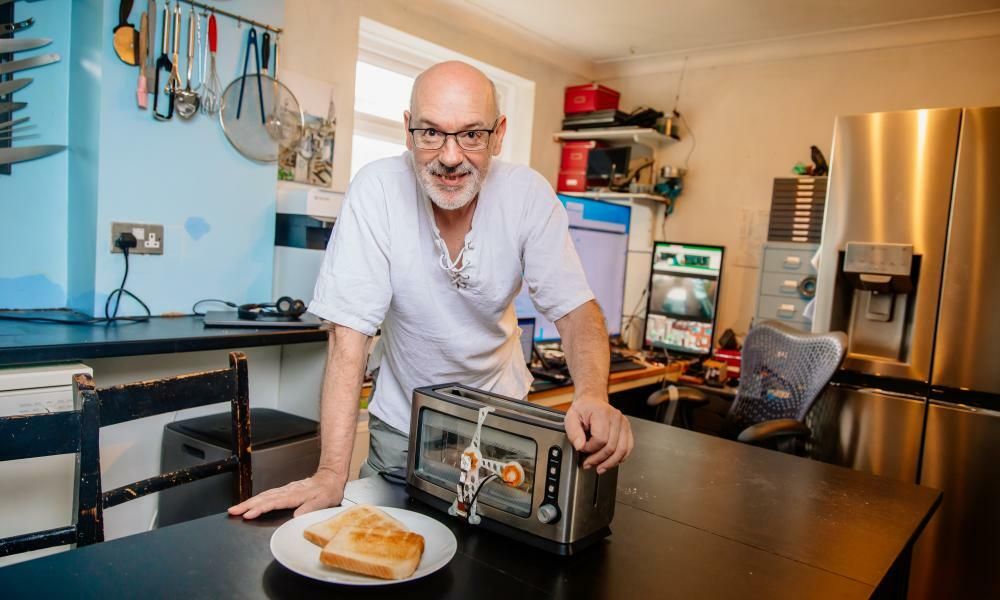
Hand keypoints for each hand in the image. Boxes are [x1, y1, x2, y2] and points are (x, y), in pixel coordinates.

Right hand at [228, 469, 343, 518]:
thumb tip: (297, 516)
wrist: (330, 478)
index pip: (273, 502)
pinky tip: (251, 503)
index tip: (249, 514)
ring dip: (248, 502)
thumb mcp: (324, 501)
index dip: (260, 509)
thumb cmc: (328, 491)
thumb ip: (310, 508)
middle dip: (246, 505)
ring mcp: (285, 490)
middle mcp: (287, 492)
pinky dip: (256, 499)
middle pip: (263, 498)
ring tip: (236, 508)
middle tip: (232, 511)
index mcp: (295, 495)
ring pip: (263, 496)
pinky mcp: (285, 491)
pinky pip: (267, 495)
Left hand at [564, 397, 633, 473]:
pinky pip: (628, 448)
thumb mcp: (571, 418)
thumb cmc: (583, 409)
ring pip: (622, 450)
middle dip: (598, 459)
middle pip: (612, 447)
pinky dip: (619, 458)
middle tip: (588, 463)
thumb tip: (580, 446)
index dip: (590, 449)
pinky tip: (610, 462)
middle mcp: (616, 418)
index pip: (600, 439)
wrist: (592, 401)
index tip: (582, 449)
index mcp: (602, 413)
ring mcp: (624, 424)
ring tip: (600, 468)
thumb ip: (574, 433)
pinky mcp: (627, 430)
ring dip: (610, 463)